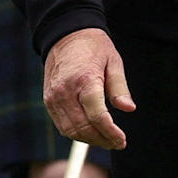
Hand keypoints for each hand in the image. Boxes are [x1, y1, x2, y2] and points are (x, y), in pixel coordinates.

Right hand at [43, 29, 133, 150]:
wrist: (65, 35)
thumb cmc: (93, 48)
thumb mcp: (113, 62)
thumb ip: (119, 87)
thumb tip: (128, 109)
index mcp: (85, 80)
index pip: (97, 116)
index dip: (111, 133)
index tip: (122, 140)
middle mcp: (66, 91)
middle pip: (83, 128)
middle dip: (102, 140)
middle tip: (117, 143)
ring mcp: (54, 97)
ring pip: (70, 131)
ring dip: (89, 140)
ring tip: (105, 139)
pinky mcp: (48, 100)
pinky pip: (61, 125)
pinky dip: (76, 133)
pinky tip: (90, 132)